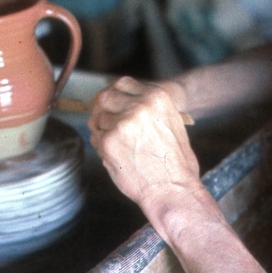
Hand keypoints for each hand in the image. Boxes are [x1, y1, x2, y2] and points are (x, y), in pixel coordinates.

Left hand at [88, 76, 202, 213]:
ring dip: (102, 131)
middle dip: (102, 109)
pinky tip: (116, 156)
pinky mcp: (109, 142)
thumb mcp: (173, 122)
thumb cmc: (176, 163)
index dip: (114, 94)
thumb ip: (149, 110)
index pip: (122, 83)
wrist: (173, 189)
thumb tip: (127, 103)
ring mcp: (121, 123)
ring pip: (97, 120)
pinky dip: (101, 147)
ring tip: (117, 146)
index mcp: (156, 97)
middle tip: (105, 121)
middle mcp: (138, 106)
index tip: (112, 103)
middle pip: (105, 97)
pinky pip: (95, 139)